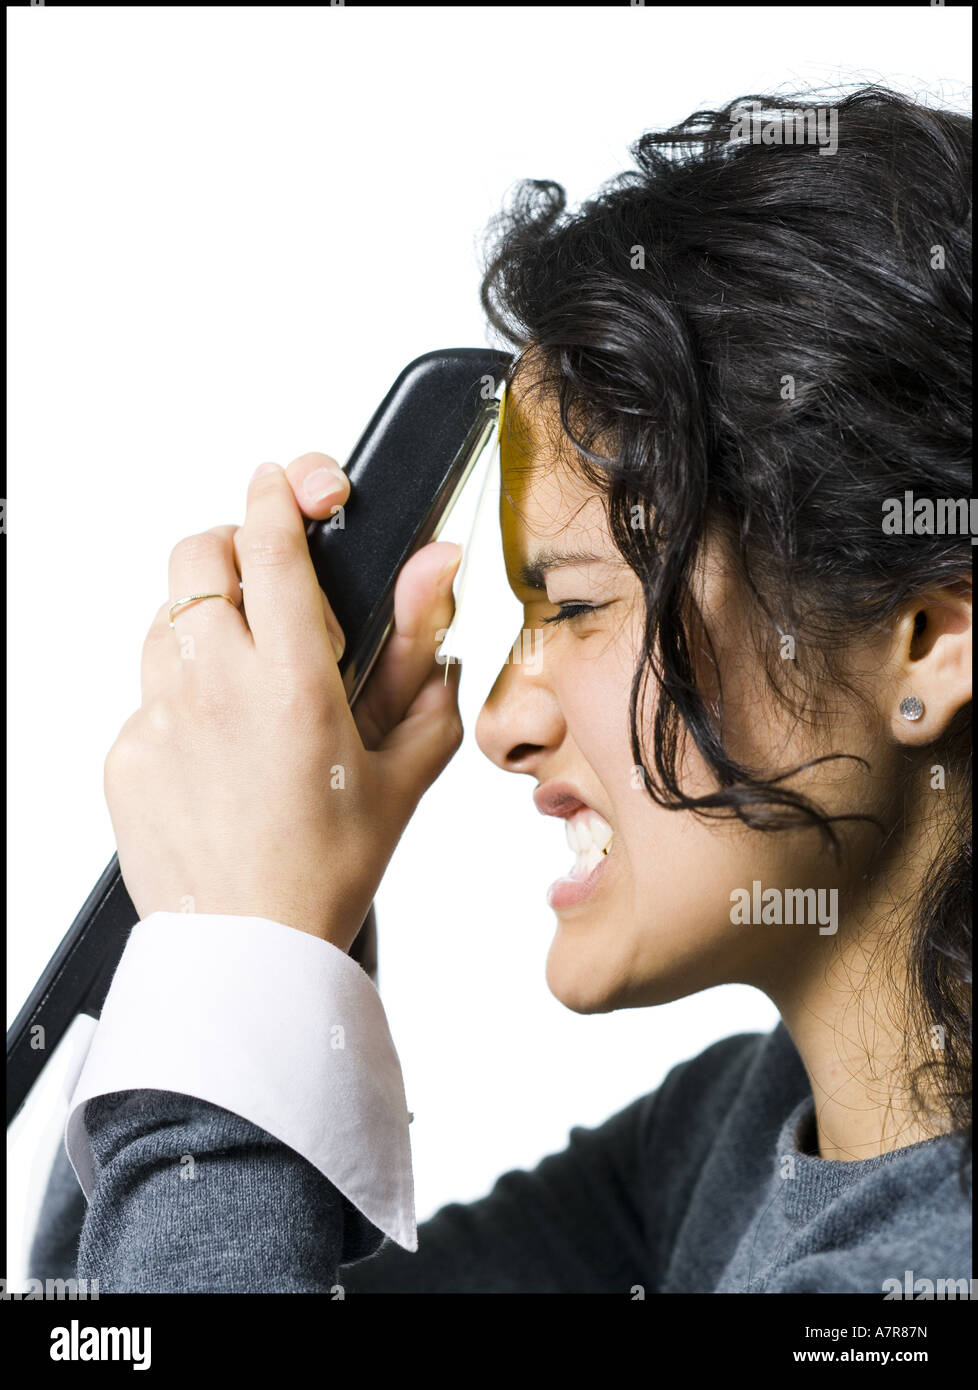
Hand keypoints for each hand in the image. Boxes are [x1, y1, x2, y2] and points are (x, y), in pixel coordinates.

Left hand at [104, 452, 463, 950]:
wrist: (252, 950)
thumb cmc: (331, 865)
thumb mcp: (403, 759)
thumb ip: (422, 651)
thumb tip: (436, 567)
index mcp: (291, 683)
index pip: (269, 543)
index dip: (278, 492)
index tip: (287, 481)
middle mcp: (213, 687)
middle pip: (197, 557)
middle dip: (233, 546)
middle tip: (270, 580)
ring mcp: (157, 718)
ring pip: (166, 620)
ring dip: (207, 622)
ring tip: (250, 676)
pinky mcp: (125, 753)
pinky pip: (147, 691)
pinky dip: (183, 693)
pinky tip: (220, 743)